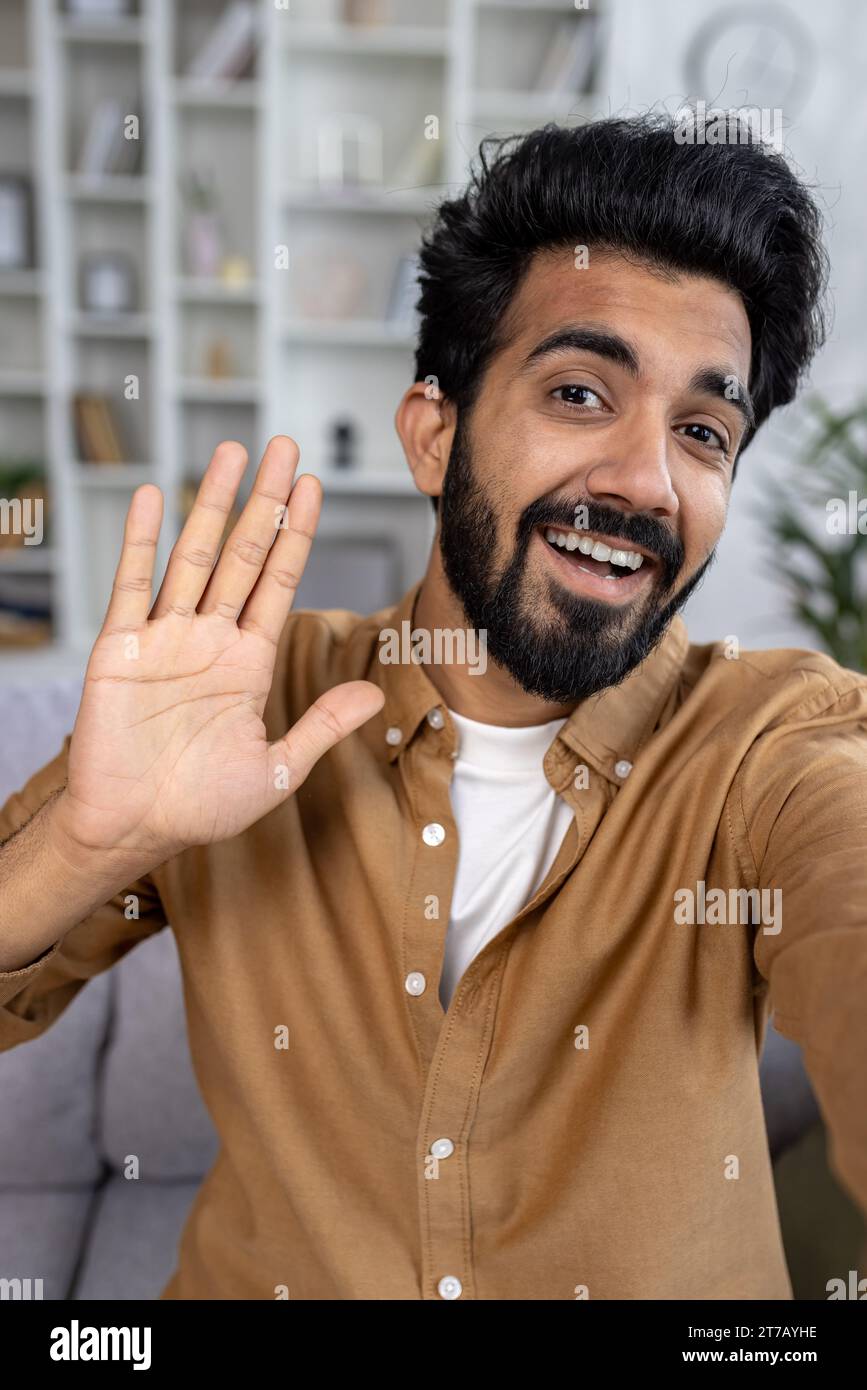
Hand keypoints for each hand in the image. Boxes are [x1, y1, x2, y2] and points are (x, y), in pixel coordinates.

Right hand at [53, 436, 384, 865]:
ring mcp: (164, 638)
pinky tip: (155, 496)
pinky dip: (141, 540)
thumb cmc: (200, 807)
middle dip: (265, 501)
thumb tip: (375, 694)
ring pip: (193, 556)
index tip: (313, 487)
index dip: (297, 534)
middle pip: (243, 554)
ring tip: (233, 452)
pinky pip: (132, 585)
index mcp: (247, 662)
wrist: (132, 830)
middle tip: (284, 446)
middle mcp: (209, 640)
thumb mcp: (275, 770)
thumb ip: (322, 726)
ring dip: (212, 504)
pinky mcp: (119, 649)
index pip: (279, 582)